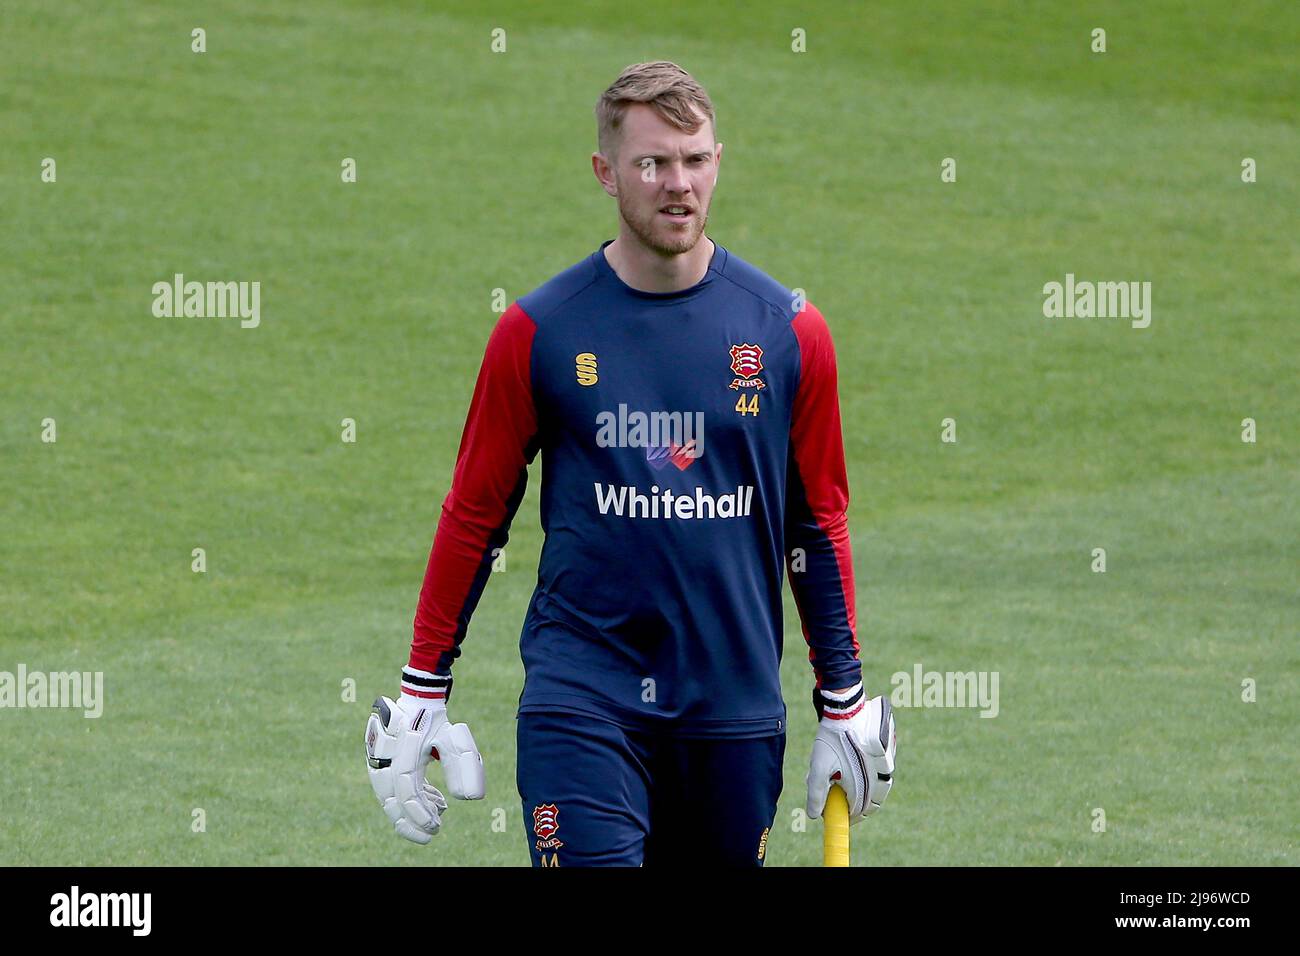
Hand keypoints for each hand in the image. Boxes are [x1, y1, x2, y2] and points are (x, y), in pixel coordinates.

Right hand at [365, 692, 484, 843]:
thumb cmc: (436, 721)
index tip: (436, 827)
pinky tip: (430, 799)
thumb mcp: (454, 739)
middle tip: (430, 835)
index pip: (408, 792)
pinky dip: (404, 799)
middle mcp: (385, 759)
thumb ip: (464, 766)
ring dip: (406, 813)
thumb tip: (470, 799)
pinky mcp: (377, 763)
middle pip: (391, 802)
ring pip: (386, 798)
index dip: (420, 813)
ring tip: (433, 816)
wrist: (415, 700)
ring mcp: (377, 761)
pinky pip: (387, 789)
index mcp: (403, 753)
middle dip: (409, 823)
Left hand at [805, 683, 895, 823]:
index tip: (834, 814)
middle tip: (839, 794)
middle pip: (870, 801)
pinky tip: (850, 759)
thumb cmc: (833, 739)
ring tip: (841, 772)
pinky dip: (867, 770)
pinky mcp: (889, 750)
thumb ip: (816, 794)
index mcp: (867, 786)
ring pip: (876, 784)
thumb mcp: (820, 767)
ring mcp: (888, 763)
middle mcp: (882, 778)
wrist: (847, 709)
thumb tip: (814, 815)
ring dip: (860, 784)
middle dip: (854, 801)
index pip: (860, 812)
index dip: (846, 816)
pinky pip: (880, 768)